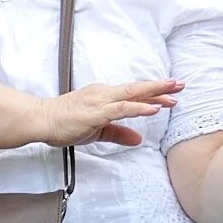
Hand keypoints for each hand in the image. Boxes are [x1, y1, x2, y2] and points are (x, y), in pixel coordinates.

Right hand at [37, 79, 182, 146]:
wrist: (41, 120)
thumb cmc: (65, 122)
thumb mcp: (98, 131)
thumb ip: (119, 133)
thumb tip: (138, 139)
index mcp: (105, 96)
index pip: (134, 93)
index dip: (154, 91)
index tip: (173, 91)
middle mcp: (104, 94)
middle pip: (137, 88)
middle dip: (161, 86)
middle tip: (181, 84)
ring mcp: (100, 101)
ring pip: (132, 94)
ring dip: (154, 94)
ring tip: (173, 95)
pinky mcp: (95, 112)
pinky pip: (121, 109)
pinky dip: (139, 108)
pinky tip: (153, 108)